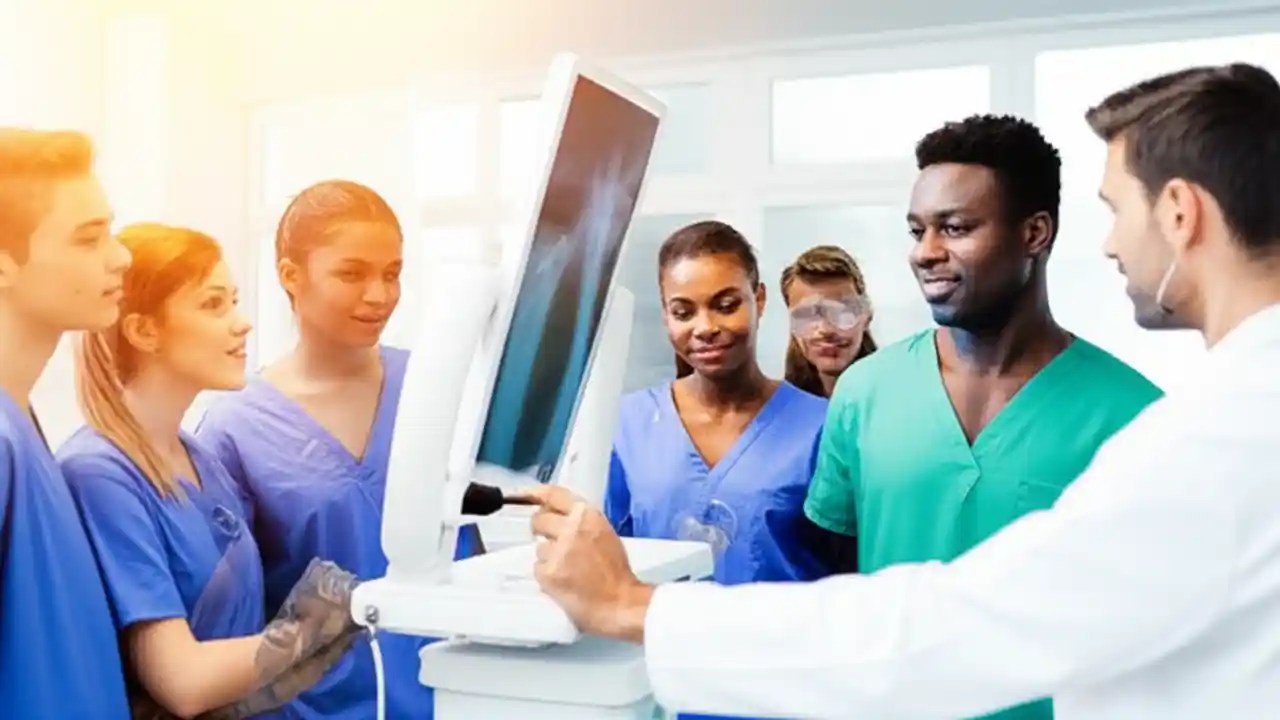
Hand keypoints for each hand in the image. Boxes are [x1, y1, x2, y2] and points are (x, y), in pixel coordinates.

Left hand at [524, 486, 653, 642]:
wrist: (620, 603)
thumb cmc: (616, 572)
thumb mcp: (603, 534)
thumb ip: (580, 521)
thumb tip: (554, 514)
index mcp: (588, 515)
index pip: (554, 495)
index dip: (535, 494)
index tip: (524, 496)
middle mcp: (571, 528)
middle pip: (539, 519)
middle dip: (540, 529)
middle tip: (552, 542)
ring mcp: (558, 550)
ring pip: (538, 547)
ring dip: (548, 557)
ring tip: (567, 569)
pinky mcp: (548, 573)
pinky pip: (537, 568)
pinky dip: (547, 576)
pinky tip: (563, 582)